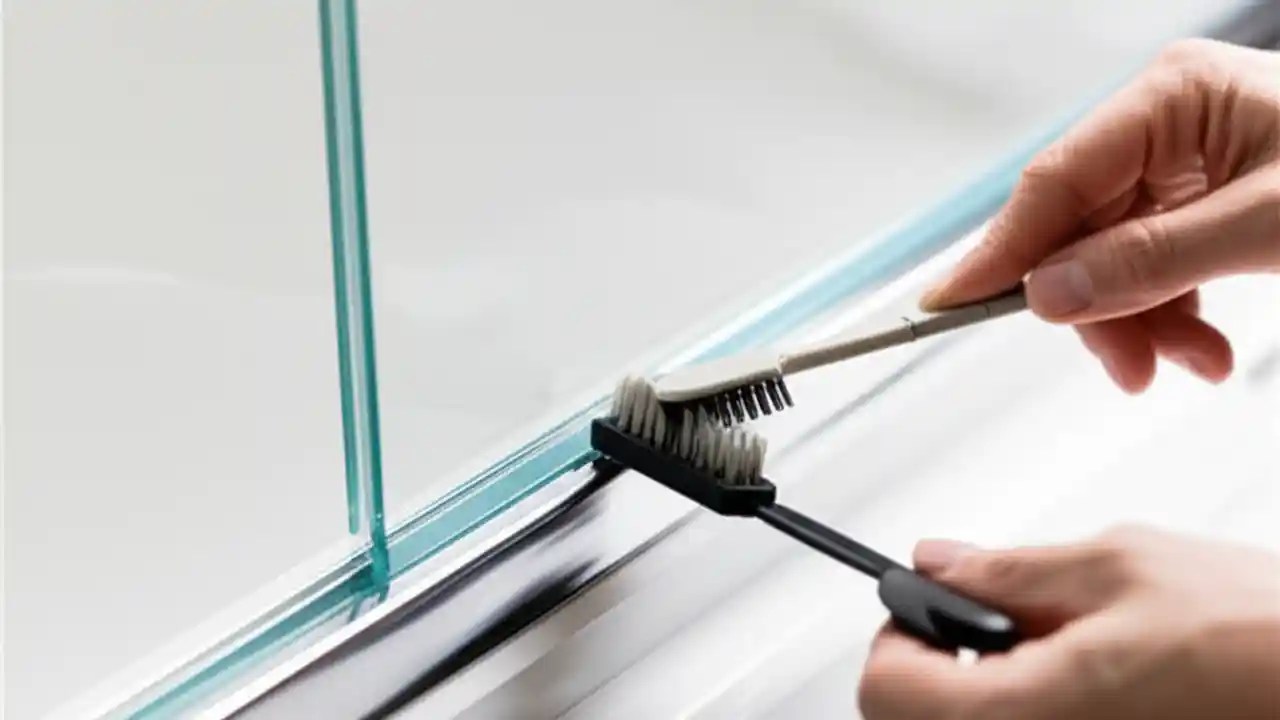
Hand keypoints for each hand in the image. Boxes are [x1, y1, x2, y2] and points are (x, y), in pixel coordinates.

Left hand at [857, 526, 1279, 719]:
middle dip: (943, 656)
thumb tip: (938, 563)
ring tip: (1064, 640)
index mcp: (1022, 713)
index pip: (883, 690)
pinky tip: (1088, 671)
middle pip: (916, 714)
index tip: (931, 601)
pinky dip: (1032, 695)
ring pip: (971, 719)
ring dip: (990, 676)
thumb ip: (1006, 570)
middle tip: (1002, 618)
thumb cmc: (1255, 636)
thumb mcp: (1114, 567)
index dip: (897, 632)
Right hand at [921, 39, 1279, 392]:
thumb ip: (1152, 259)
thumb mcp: (1269, 226)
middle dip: (1096, 306)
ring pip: (1108, 257)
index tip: (948, 303)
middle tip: (1121, 366)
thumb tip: (1049, 291)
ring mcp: (1181, 163)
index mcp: (1173, 96)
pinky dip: (1166, 315)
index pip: (1055, 180)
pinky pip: (1148, 266)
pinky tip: (1200, 346)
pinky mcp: (1199, 202)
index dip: (1000, 249)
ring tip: (1184, 362)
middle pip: (1077, 227)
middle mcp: (1165, 124)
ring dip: (1137, 322)